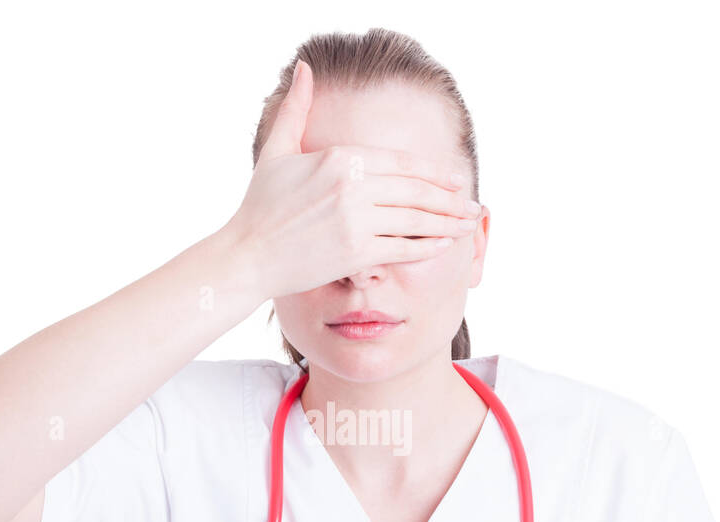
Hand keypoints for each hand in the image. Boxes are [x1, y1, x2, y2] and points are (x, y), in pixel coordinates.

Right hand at [222, 59, 480, 300]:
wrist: (247, 255)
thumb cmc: (260, 205)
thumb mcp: (278, 150)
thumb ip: (297, 108)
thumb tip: (305, 68)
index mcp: (340, 158)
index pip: (402, 162)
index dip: (434, 173)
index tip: (455, 180)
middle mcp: (353, 187)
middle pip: (417, 190)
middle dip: (451, 199)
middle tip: (473, 204)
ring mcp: (357, 222)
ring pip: (417, 219)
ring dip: (448, 223)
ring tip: (468, 224)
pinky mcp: (357, 254)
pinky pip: (404, 248)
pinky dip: (429, 247)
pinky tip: (445, 244)